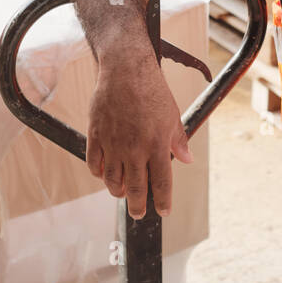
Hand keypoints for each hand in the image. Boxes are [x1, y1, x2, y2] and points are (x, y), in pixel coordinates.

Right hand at [86, 41, 193, 219]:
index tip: (163, 211)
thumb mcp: (172, 114)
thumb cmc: (152, 90)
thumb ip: (178, 140)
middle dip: (137, 206)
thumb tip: (187, 160)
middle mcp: (135, 149)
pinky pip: (94, 164)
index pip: (161, 184)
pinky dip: (99, 174)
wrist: (125, 70)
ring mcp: (113, 144)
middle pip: (135, 189)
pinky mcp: (96, 135)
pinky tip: (105, 174)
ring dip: (118, 191)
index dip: (163, 202)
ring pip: (112, 181)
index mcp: (157, 145)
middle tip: (138, 213)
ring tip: (122, 193)